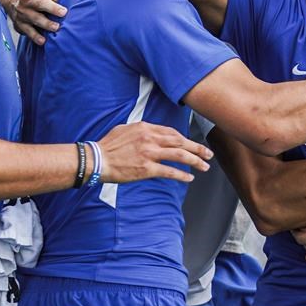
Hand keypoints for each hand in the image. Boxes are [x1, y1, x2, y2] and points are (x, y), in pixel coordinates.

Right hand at [8, 0, 69, 45]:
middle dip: (51, 8)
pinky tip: (43, 41)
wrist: (14, 0)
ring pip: (33, 17)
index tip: (65, 2)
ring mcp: (21, 12)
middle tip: (63, 13)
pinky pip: (27, 30)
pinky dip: (35, 36)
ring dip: (45, 23)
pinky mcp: (19, 24)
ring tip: (56, 28)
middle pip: (39, 2)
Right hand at [95, 121, 212, 183]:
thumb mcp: (126, 129)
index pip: (172, 132)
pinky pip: (169, 171)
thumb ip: (141, 130)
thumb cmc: (108, 145)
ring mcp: (150, 153)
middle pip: (180, 142)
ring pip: (179, 155)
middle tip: (208, 154)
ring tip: (204, 166)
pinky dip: (181, 174)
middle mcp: (150, 138)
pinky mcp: (147, 168)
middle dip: (197, 148)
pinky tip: (189, 178)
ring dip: (195, 161)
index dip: (185, 139)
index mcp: (146, 128)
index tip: (192, 144)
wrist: (97, 159)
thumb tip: (151, 132)